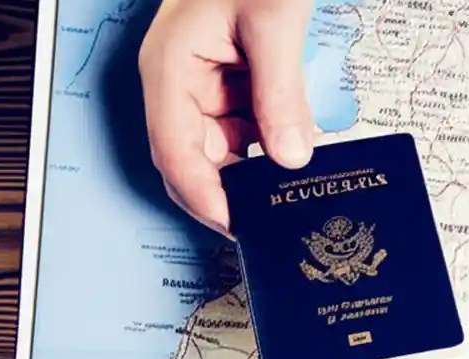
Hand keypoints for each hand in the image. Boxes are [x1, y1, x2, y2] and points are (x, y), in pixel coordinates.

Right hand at [138, 0, 314, 234]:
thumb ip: (280, 93)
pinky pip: (244, 126)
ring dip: (257, 168)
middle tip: (277, 219)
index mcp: (169, 68)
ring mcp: (202, 82)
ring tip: (294, 190)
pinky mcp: (228, 80)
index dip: (205, 199)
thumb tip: (289, 156)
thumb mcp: (274, 21)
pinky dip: (269, 143)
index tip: (240, 228)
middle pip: (196, 160)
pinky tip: (298, 153)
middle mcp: (178, 81)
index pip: (176, 155)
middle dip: (234, 191)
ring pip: (224, 149)